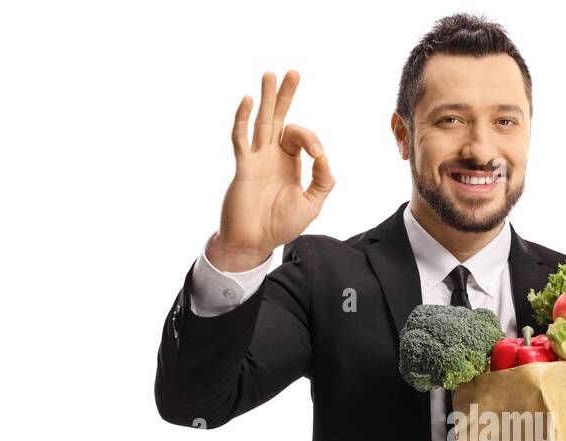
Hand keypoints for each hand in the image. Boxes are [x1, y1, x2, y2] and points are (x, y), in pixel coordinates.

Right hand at [209, 70, 335, 270]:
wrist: (255, 242)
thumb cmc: (281, 225)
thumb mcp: (312, 204)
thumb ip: (322, 181)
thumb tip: (324, 158)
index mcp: (290, 162)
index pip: (301, 137)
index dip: (312, 140)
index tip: (318, 156)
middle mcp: (273, 155)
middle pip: (279, 118)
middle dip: (286, 95)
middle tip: (293, 73)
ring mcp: (256, 158)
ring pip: (261, 121)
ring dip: (266, 98)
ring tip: (269, 74)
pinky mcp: (243, 166)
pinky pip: (241, 138)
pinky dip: (243, 119)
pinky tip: (247, 101)